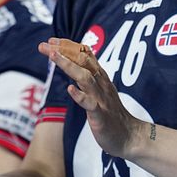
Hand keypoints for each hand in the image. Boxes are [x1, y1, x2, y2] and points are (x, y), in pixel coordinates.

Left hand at [39, 37, 144, 157]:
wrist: (131, 136)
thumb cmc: (112, 112)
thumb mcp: (100, 88)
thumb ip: (89, 73)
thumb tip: (78, 58)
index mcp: (99, 77)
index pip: (84, 56)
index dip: (68, 46)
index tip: (51, 40)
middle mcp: (100, 84)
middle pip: (82, 61)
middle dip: (64, 51)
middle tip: (45, 44)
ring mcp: (101, 99)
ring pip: (85, 78)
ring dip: (68, 65)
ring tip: (53, 56)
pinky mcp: (100, 116)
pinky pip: (90, 104)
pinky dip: (80, 96)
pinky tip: (70, 89)